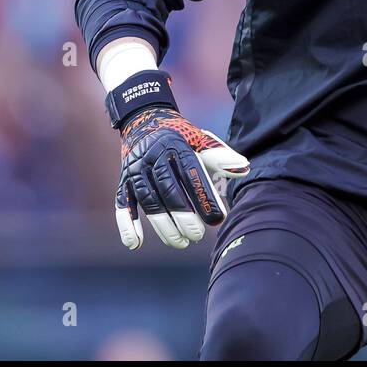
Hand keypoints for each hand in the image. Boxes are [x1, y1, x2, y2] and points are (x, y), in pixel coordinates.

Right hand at [115, 106, 249, 248]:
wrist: (145, 122)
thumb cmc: (182, 138)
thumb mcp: (201, 140)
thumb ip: (221, 156)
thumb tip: (244, 168)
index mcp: (176, 146)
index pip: (192, 174)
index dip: (204, 197)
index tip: (217, 218)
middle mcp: (153, 157)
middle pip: (169, 191)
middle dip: (184, 216)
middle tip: (198, 236)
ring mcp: (136, 171)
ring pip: (149, 202)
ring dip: (163, 226)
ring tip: (181, 243)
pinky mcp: (124, 182)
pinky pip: (123, 206)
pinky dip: (127, 225)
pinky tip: (136, 244)